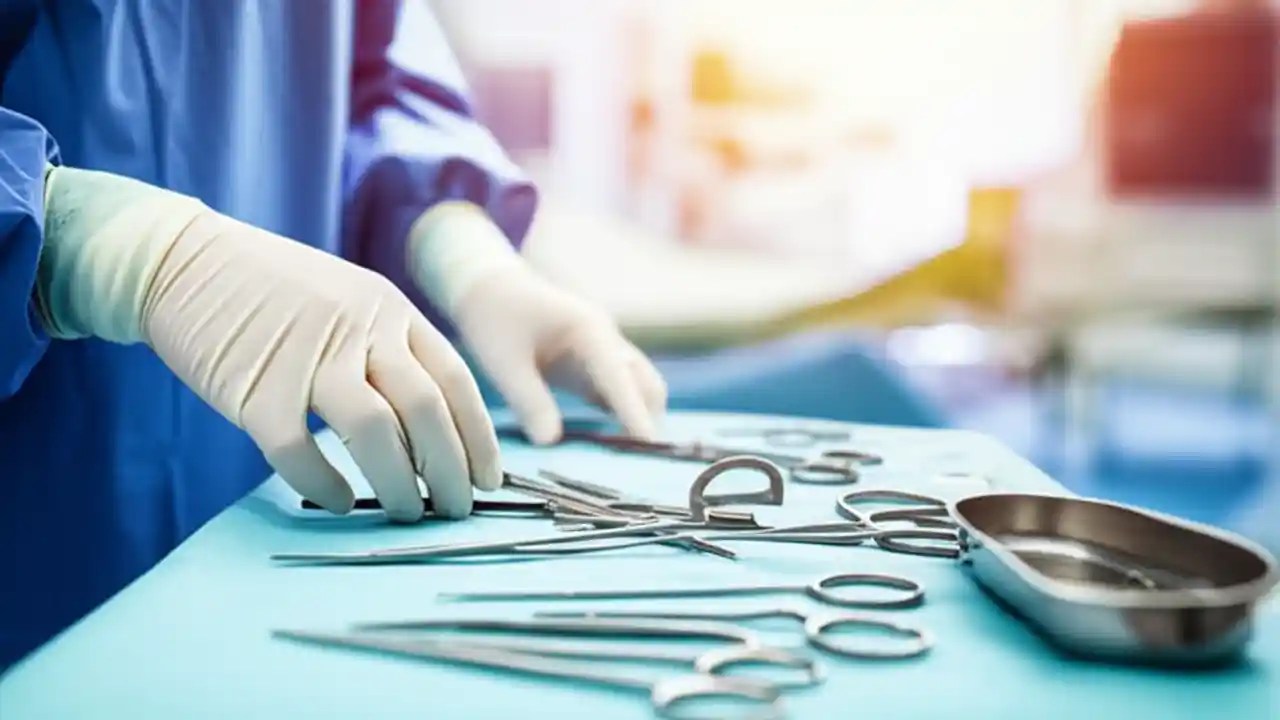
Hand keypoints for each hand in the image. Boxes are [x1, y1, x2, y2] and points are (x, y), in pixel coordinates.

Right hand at [138, 213, 501, 519]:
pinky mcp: (257, 392)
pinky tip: (338, 503)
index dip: (478, 437)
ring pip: (378, 435)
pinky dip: (326, 487)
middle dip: (451, 471)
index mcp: (389, 310)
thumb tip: (433, 429)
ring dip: (399, 485)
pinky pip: (303, 455)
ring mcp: (308, 358)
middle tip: (455, 510)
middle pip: (427, 411)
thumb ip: (390, 347)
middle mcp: (359, 329)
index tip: (488, 479)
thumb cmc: (272, 292)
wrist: (182, 262)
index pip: (455, 380)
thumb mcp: (349, 298)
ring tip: (407, 512)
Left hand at [452, 264, 666, 444]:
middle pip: (645, 382)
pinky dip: (617, 415)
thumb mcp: (503, 361)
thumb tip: (551, 442)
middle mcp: (605, 339)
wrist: (487, 286)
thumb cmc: (493, 316)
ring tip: (624, 455)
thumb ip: (529, 400)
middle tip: (637, 458)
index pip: (620, 376)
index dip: (634, 411)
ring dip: (634, 416)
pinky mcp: (590, 364)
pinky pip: (615, 392)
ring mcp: (601, 351)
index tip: (649, 443)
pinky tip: (606, 442)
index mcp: (588, 330)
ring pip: (636, 387)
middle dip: (646, 416)